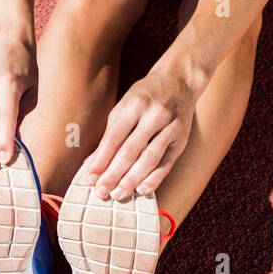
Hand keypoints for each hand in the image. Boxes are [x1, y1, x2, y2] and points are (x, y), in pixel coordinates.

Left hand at [83, 64, 196, 198]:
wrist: (180, 79)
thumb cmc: (146, 95)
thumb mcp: (125, 106)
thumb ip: (110, 133)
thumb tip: (92, 161)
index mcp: (135, 104)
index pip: (114, 137)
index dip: (101, 160)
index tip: (90, 177)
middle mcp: (154, 115)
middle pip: (130, 150)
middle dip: (113, 174)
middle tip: (101, 192)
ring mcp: (170, 127)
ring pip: (149, 159)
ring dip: (131, 180)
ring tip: (118, 194)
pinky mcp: (181, 138)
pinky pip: (166, 163)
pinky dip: (154, 178)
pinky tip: (141, 189)